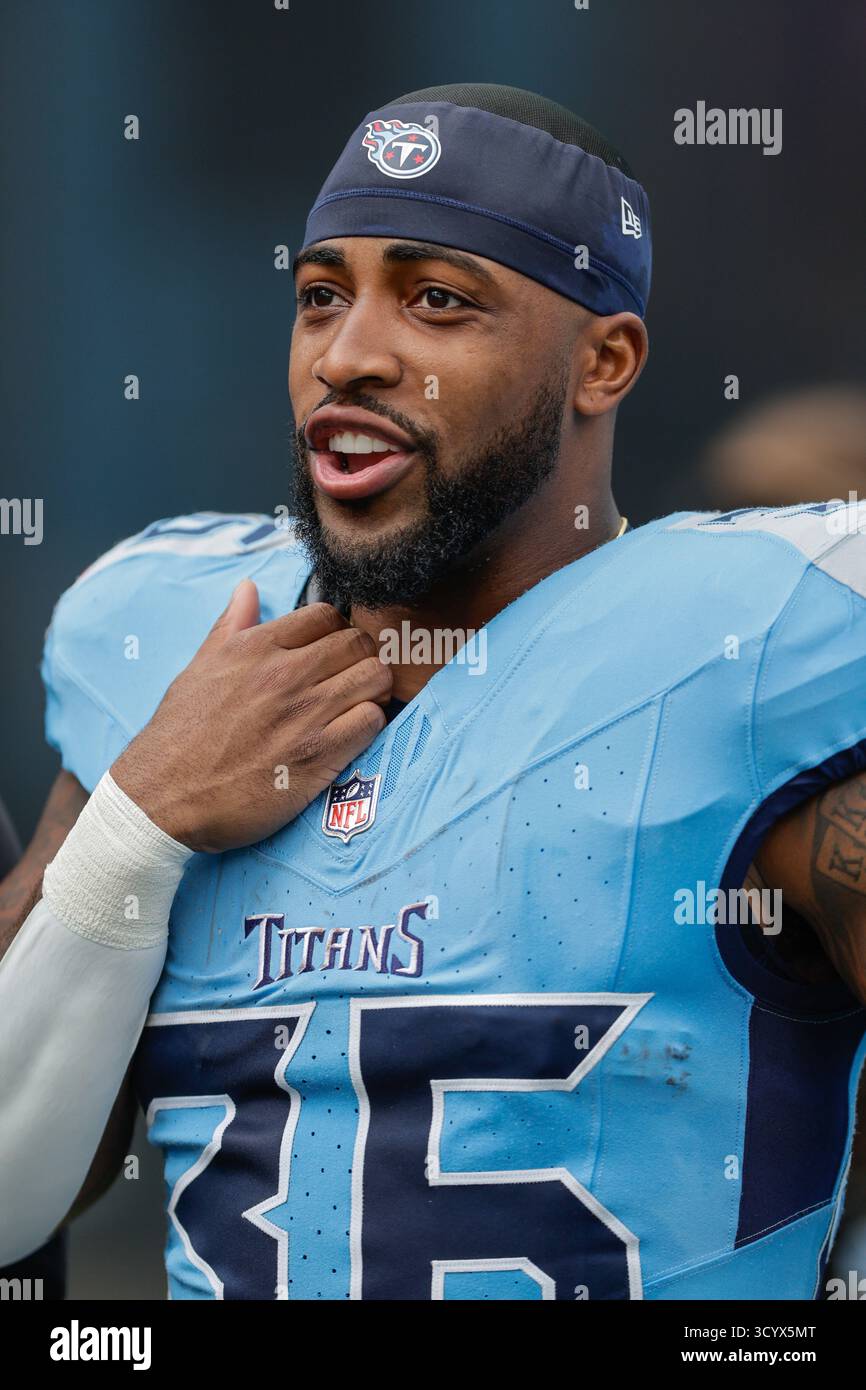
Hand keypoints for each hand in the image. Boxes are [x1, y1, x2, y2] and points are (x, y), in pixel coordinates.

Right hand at [111, 580, 391, 851]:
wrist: (164, 797)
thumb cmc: (179, 734)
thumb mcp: (199, 668)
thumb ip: (231, 626)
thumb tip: (247, 588)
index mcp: (256, 647)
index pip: (325, 615)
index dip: (335, 633)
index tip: (332, 654)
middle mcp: (285, 674)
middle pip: (357, 643)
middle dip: (361, 659)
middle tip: (351, 680)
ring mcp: (304, 714)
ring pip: (374, 677)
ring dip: (374, 690)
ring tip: (358, 705)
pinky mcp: (318, 755)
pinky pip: (371, 721)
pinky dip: (370, 725)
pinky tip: (353, 734)